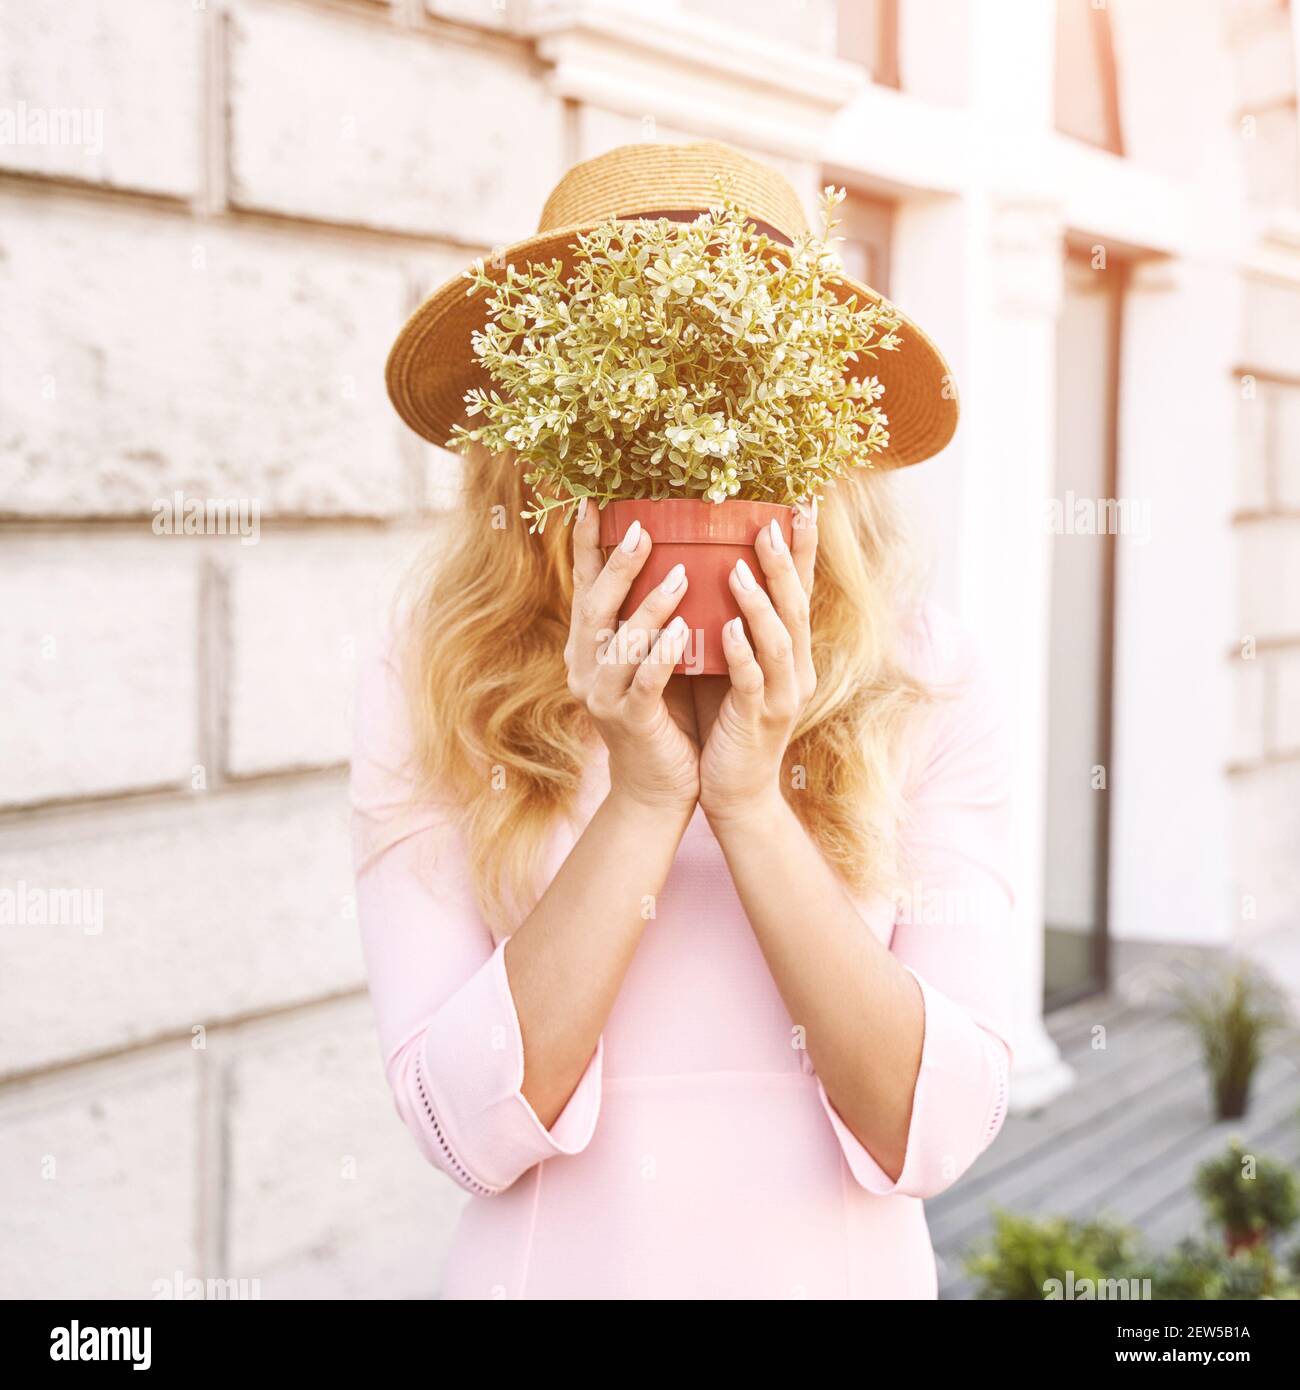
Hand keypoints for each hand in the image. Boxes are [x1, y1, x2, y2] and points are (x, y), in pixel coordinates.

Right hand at [566, 502, 699, 813]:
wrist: (658, 788)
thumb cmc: (665, 716)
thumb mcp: (653, 661)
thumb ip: (654, 621)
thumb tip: (683, 559)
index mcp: (589, 649)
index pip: (585, 587)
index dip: (586, 547)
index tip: (591, 502)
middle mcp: (586, 668)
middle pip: (596, 606)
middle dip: (618, 565)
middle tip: (642, 529)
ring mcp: (603, 696)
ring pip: (621, 642)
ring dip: (650, 606)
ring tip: (682, 575)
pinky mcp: (630, 720)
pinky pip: (646, 681)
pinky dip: (663, 654)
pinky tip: (684, 630)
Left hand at [698, 507, 817, 827]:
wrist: (733, 791)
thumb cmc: (723, 721)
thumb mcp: (725, 664)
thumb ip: (723, 622)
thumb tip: (697, 570)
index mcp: (788, 650)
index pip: (797, 590)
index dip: (801, 549)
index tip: (800, 504)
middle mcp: (794, 667)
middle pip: (794, 605)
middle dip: (784, 562)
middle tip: (772, 522)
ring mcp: (782, 694)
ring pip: (779, 640)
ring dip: (760, 602)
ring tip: (738, 568)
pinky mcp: (761, 720)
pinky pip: (753, 682)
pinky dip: (742, 654)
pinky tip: (727, 630)